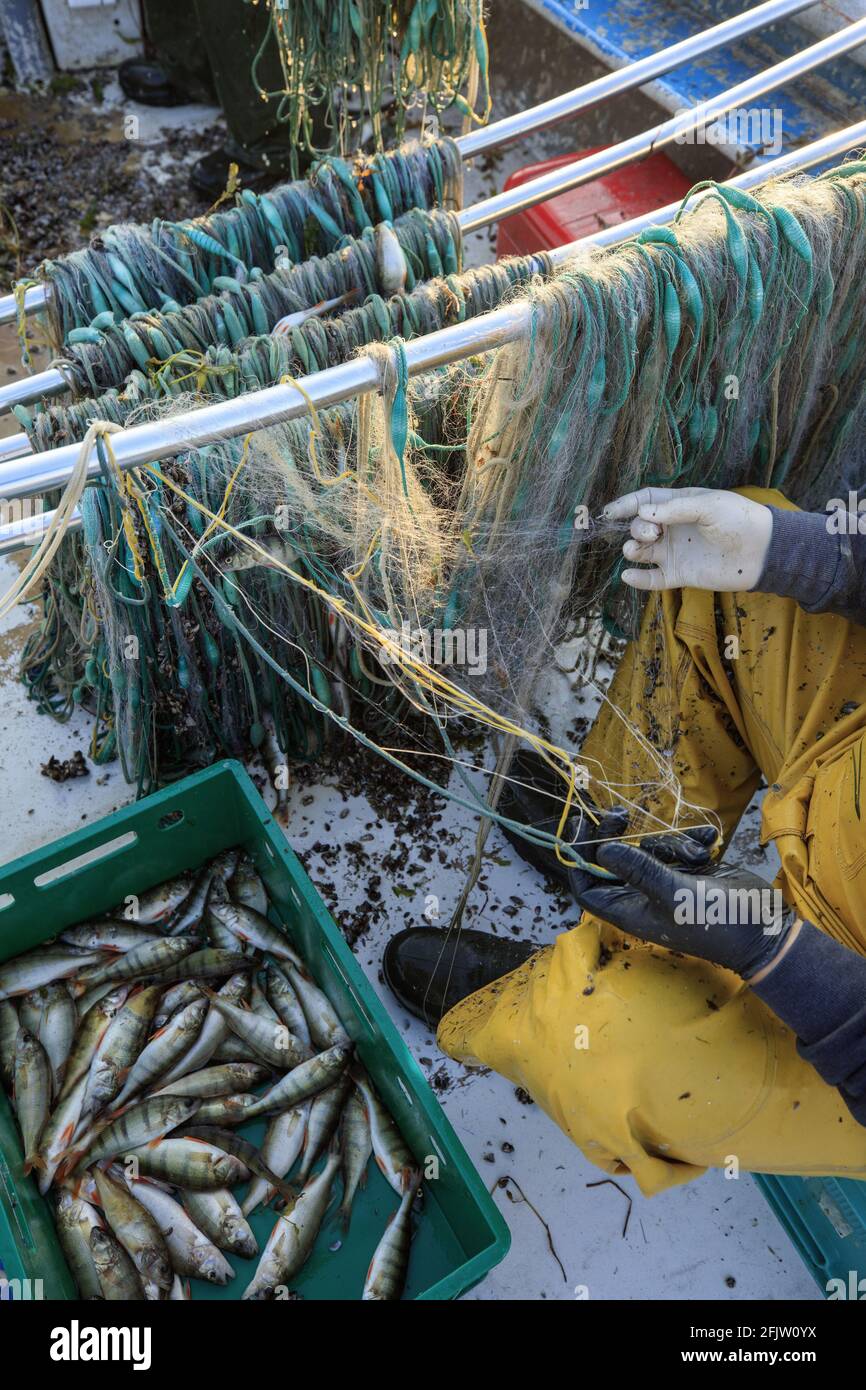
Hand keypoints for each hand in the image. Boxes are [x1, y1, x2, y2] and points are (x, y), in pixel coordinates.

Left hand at [569, 823, 795, 978]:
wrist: (765, 929)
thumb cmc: (717, 922)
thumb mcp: (674, 894)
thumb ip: (638, 870)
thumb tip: (602, 850)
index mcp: (631, 910)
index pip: (588, 886)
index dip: (579, 858)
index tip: (581, 825)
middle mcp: (645, 896)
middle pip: (617, 859)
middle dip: (621, 838)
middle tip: (622, 814)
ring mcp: (668, 882)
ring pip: (652, 848)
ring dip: (673, 843)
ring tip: (699, 857)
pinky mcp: (692, 871)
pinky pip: (680, 845)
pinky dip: (694, 840)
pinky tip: (711, 843)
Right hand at [602, 487, 772, 591]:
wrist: (761, 551)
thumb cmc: (738, 520)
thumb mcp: (708, 505)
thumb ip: (675, 509)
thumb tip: (642, 514)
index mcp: (679, 505)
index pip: (645, 501)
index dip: (626, 505)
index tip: (610, 512)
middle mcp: (673, 529)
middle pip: (640, 527)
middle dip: (637, 529)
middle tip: (652, 534)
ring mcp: (674, 552)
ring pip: (641, 551)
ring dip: (632, 550)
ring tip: (636, 551)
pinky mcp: (679, 575)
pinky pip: (652, 579)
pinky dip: (638, 579)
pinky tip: (629, 575)